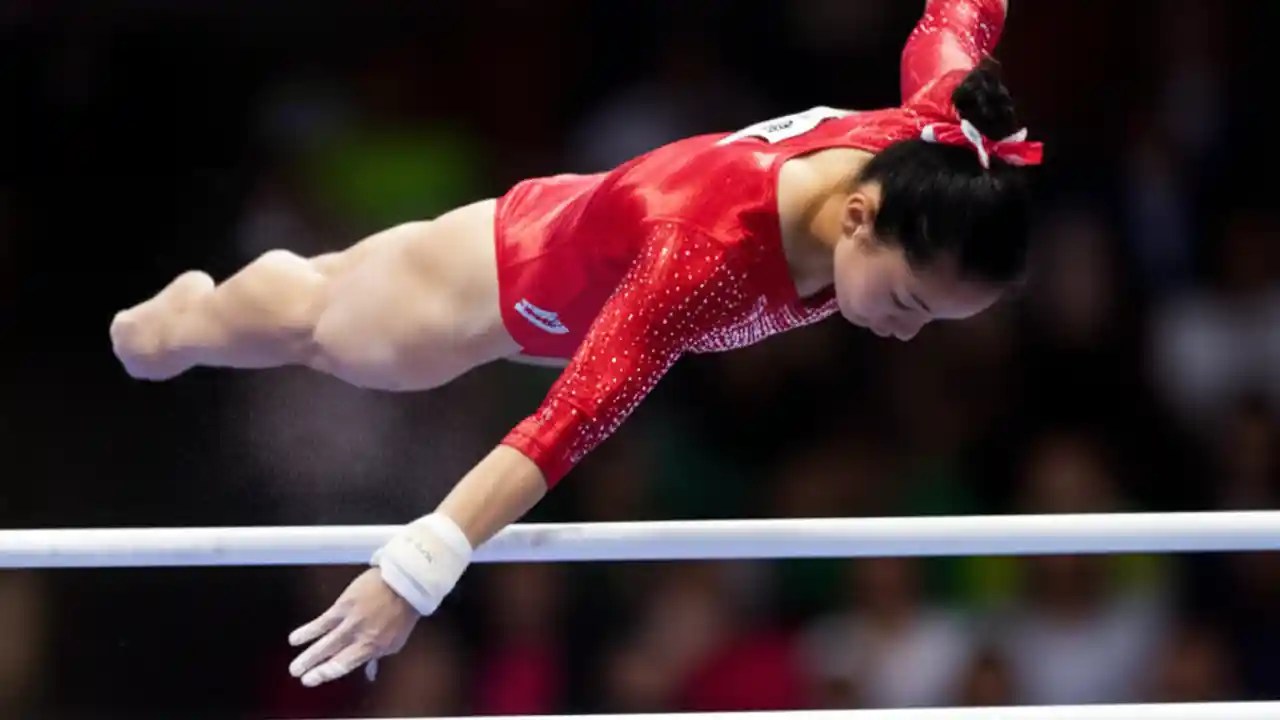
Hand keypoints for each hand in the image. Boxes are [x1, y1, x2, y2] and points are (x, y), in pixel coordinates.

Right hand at [287, 568, 418, 686]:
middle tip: (298, 674)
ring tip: (294, 664)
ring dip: (307, 654)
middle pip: (331, 655)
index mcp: (374, 647)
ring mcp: (350, 621)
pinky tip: (295, 638)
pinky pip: (322, 621)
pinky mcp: (343, 604)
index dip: (326, 673)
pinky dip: (308, 631)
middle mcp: (360, 636)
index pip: (344, 665)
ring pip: (324, 641)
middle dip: (313, 666)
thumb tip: (369, 672)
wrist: (405, 582)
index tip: (311, 680)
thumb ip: (378, 656)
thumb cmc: (402, 612)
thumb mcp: (395, 640)